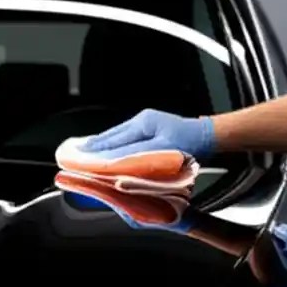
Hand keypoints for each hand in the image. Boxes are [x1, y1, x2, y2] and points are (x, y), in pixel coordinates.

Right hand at [80, 109, 216, 158]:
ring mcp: (146, 126)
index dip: (95, 152)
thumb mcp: (161, 152)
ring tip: (87, 156)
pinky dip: (115, 148)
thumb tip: (112, 164)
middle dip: (94, 148)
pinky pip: (127, 141)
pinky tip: (110, 155)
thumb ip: (135, 157)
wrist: (210, 138)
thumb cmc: (191, 144)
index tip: (79, 159)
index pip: (113, 141)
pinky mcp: (151, 133)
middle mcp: (142, 122)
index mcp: (143, 123)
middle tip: (75, 157)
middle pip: (112, 138)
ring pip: (118, 139)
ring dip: (104, 148)